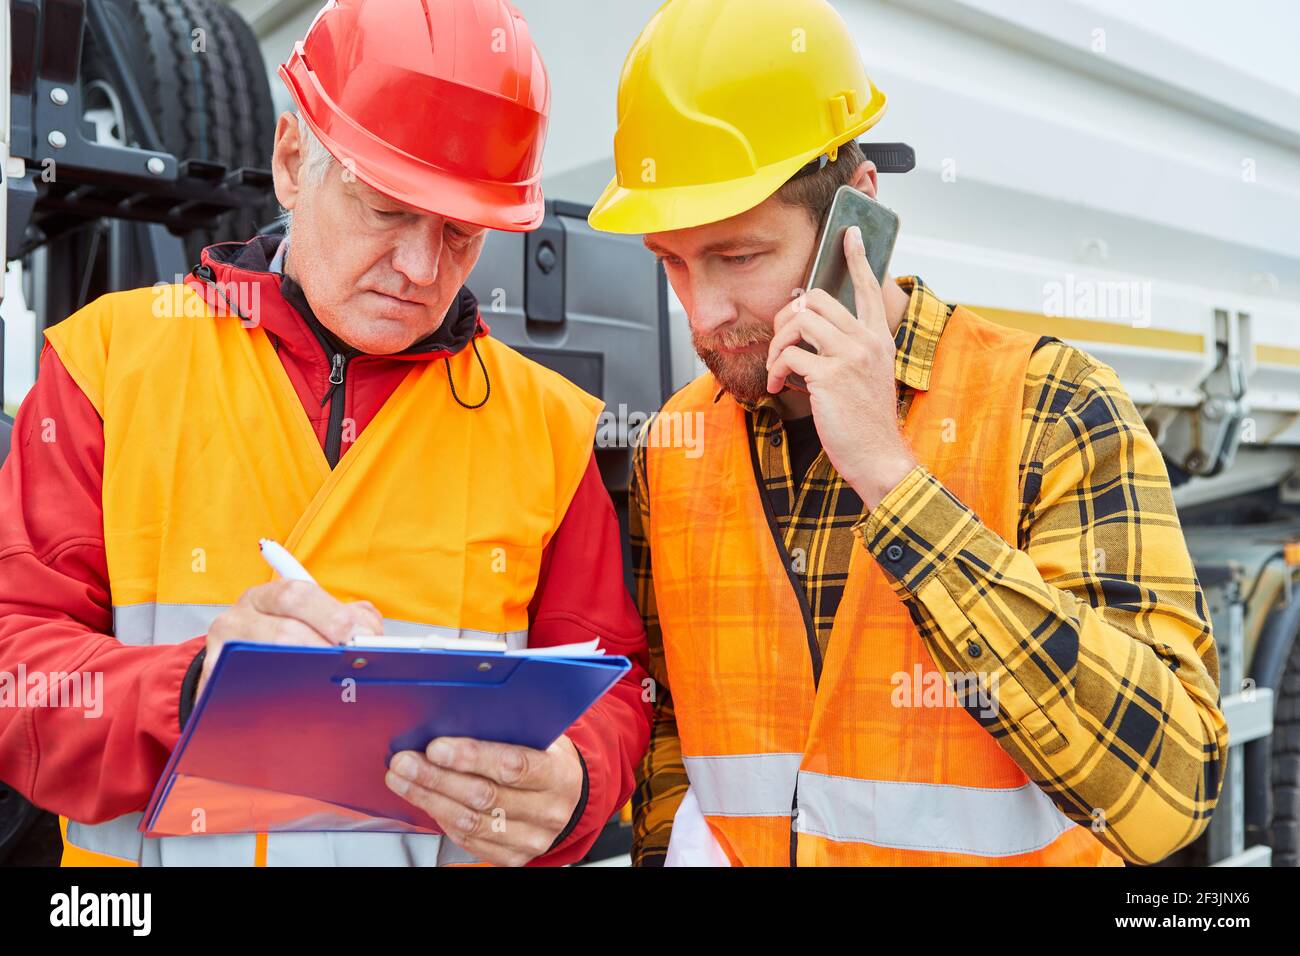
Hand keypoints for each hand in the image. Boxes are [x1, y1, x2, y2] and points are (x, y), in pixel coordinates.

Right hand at [198, 581, 380, 696]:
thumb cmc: (287, 641)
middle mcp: (242, 614)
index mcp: (271, 595)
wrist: (235, 668)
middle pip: (283, 630)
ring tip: (330, 689)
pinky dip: (270, 700)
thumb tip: (369, 634)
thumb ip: (346, 620)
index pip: (299, 595)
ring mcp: (222, 646)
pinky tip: (299, 708)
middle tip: (349, 668)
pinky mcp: (211, 679)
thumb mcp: (314, 621)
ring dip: (301, 676)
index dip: (334, 616)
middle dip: (322, 649)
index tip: (362, 638)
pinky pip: (241, 689)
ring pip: (263, 659)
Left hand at [385, 734, 584, 866]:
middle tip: (405, 762)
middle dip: (436, 777)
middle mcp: (548, 811)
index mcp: (558, 774)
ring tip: (403, 780)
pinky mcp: (513, 857)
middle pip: (484, 796)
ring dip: (429, 798)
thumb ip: (508, 729)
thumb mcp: (541, 737)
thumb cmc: (549, 759)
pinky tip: (426, 800)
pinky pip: (469, 840)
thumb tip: (455, 718)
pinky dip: (441, 818)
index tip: (436, 747)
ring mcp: (531, 838)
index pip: (513, 765)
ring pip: (470, 821)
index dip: (472, 757)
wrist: (570, 797)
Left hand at [766, 225, 917, 507]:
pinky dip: (776, 370)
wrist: (879, 457)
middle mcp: (867, 341)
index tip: (850, 233)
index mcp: (878, 339)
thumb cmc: (866, 422)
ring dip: (778, 344)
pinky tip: (779, 387)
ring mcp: (850, 357)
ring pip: (800, 321)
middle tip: (782, 343)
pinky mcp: (830, 376)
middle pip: (817, 299)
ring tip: (778, 368)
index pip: (869, 289)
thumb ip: (849, 351)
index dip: (858, 259)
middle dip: (788, 317)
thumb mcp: (868, 378)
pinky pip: (790, 355)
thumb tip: (811, 331)